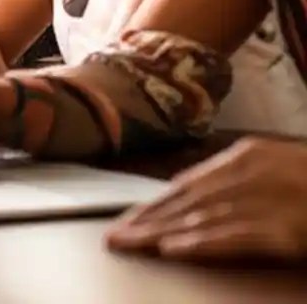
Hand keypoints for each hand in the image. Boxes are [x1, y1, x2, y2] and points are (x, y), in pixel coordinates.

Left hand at [106, 137, 306, 261]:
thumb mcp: (279, 168)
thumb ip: (238, 179)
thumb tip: (188, 193)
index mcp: (250, 155)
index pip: (188, 183)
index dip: (154, 205)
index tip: (127, 221)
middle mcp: (255, 172)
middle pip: (188, 200)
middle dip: (148, 220)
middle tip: (115, 238)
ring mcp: (273, 199)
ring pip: (205, 218)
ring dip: (162, 233)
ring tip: (131, 244)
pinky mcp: (290, 228)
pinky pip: (240, 236)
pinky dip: (205, 243)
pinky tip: (176, 249)